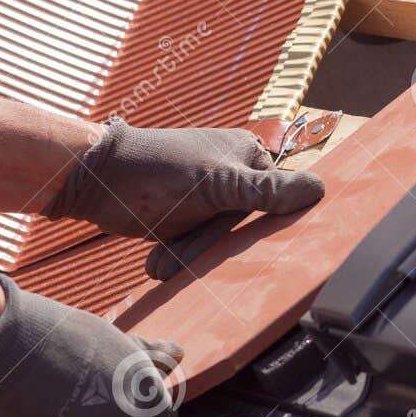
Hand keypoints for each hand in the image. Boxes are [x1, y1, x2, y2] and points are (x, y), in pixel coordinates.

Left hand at [44, 119, 323, 277]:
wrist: (94, 180)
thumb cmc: (154, 175)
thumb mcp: (217, 186)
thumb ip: (268, 191)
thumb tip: (321, 190)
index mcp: (250, 156)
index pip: (281, 198)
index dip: (265, 226)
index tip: (242, 241)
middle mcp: (234, 173)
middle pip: (247, 227)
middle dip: (211, 244)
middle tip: (182, 245)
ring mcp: (210, 196)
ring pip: (221, 241)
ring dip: (190, 254)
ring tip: (162, 259)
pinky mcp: (188, 216)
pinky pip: (200, 245)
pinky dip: (181, 255)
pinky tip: (161, 259)